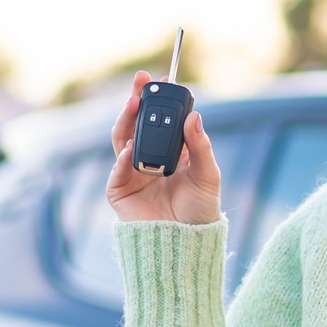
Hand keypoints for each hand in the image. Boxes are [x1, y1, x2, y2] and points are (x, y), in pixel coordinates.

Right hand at [106, 70, 220, 223]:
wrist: (186, 245)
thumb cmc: (200, 212)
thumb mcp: (208, 176)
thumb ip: (200, 146)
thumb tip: (194, 116)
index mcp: (172, 153)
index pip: (163, 120)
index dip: (162, 100)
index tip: (165, 80)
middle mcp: (149, 159)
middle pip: (138, 124)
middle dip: (138, 100)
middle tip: (142, 81)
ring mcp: (132, 174)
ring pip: (123, 140)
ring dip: (126, 120)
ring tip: (133, 103)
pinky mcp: (121, 192)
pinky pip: (118, 171)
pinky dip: (123, 159)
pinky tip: (131, 149)